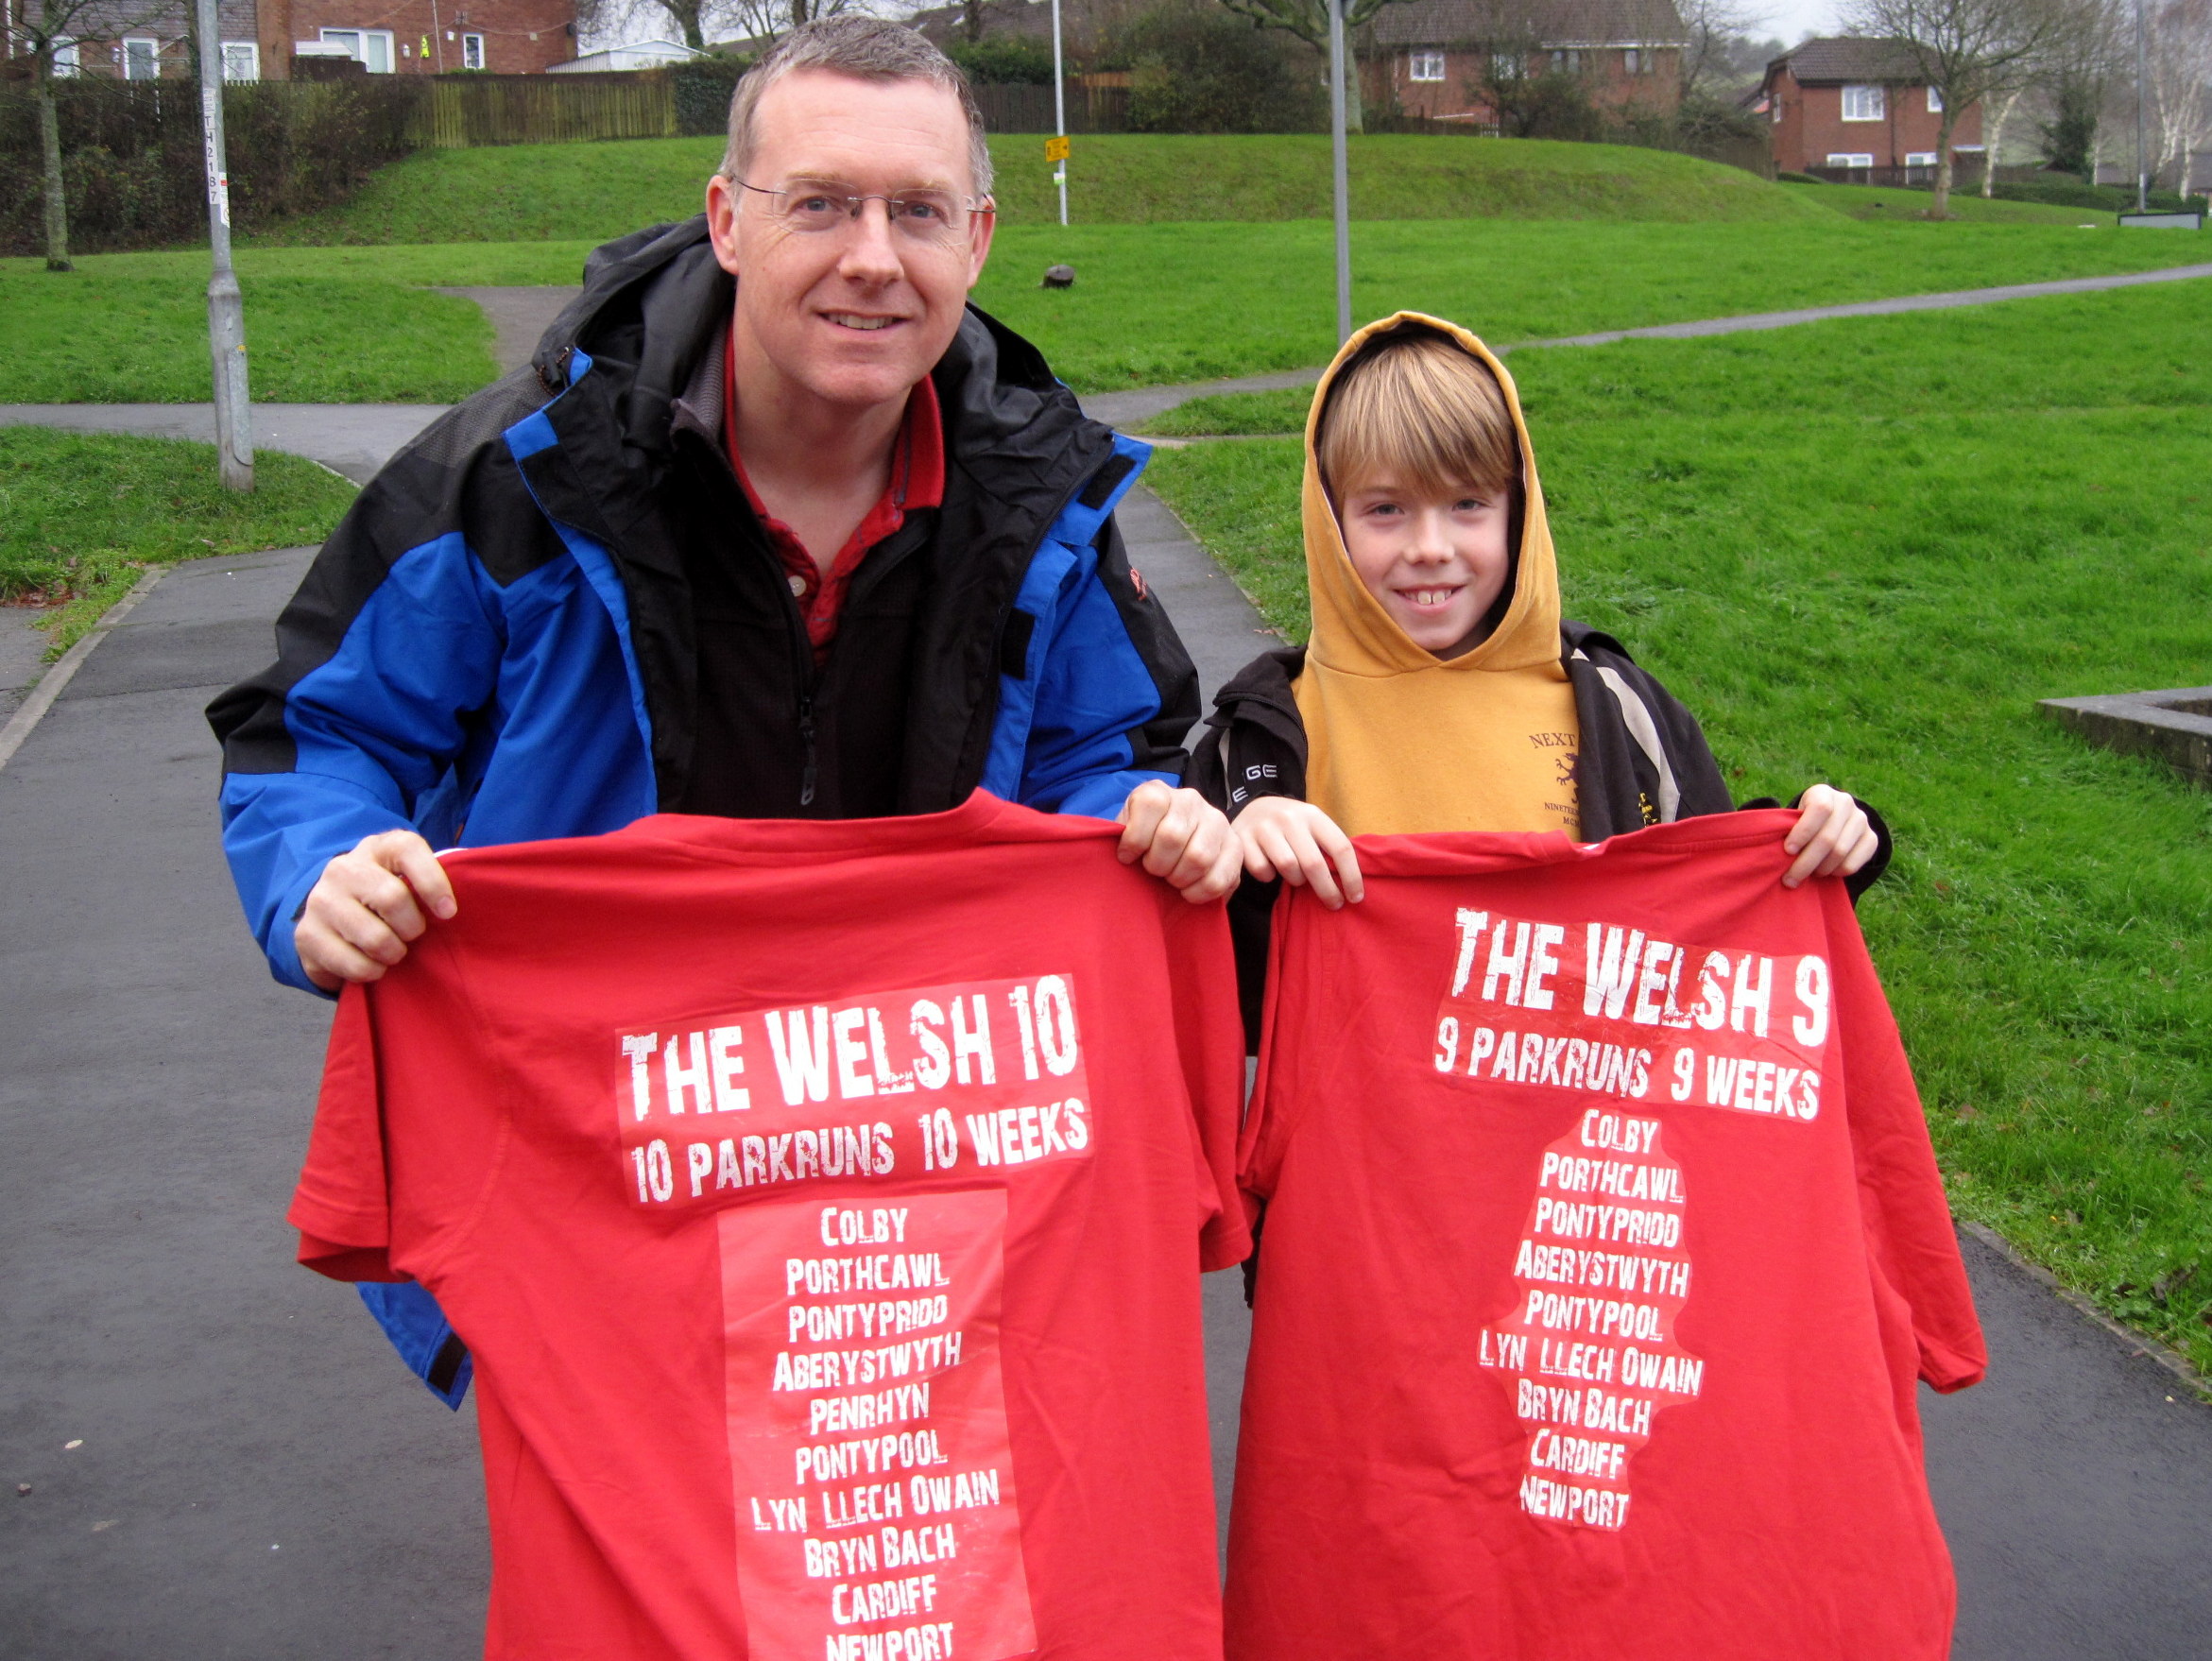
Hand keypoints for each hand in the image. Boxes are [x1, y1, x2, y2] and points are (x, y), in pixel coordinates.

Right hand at [295, 830, 456, 990]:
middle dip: (413, 927)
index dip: (433, 883)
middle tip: (413, 935)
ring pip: (375, 937)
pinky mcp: (307, 935)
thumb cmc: (386, 897)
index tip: (448, 912)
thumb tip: (451, 908)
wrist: (330, 915)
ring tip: (394, 951)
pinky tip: (373, 964)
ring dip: (394, 953)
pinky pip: (354, 964)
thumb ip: (430, 883)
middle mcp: (344, 868)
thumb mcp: (407, 879)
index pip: (407, 850)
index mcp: (377, 848)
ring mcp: (320, 900)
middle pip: (392, 898)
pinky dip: (373, 972)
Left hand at [1116, 782, 1240, 903]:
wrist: (1175, 850)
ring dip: (1179, 879)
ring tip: (1172, 880)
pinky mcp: (1236, 847)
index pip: (1150, 804)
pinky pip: (1218, 877)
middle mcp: (1190, 800)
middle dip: (1157, 865)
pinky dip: (1199, 893)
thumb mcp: (1124, 834)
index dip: (1135, 838)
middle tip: (1154, 872)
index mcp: (1159, 792)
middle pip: (1173, 836)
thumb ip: (1119, 837)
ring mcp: (1217, 821)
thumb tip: (1125, 855)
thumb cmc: (1143, 845)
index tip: (1127, 857)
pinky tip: (1188, 892)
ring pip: (1199, 857)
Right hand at [1232, 796, 1363, 909]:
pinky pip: (1262, 870)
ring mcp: (1265, 827)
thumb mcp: (1313, 827)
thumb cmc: (1293, 826)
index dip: (1352, 876)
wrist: (1254, 808)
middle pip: (1314, 863)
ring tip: (1296, 877)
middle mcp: (1290, 818)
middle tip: (1334, 904)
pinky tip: (1271, 869)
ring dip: (1296, 880)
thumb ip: (1329, 848)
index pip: (1340, 847)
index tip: (1355, 898)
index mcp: (1313, 815)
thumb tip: (1351, 885)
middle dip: (1327, 890)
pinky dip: (1268, 876)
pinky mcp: (1243, 839)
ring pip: (1288, 868)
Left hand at [1782, 785, 1878, 888]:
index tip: (1788, 850)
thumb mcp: (1794, 817)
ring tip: (1806, 876)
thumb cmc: (1803, 822)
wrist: (1832, 821)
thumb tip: (1777, 855)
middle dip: (1806, 862)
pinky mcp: (1872, 838)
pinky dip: (1836, 873)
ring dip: (1820, 870)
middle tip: (1790, 879)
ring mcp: (1862, 820)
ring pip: (1840, 853)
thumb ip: (1787, 829)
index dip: (1803, 832)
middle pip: (1828, 838)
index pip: (1819, 810)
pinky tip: (1825, 873)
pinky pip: (1853, 863)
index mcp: (1823, 793)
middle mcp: (1846, 803)